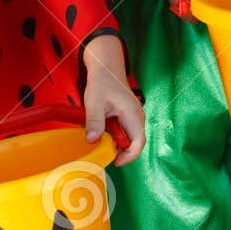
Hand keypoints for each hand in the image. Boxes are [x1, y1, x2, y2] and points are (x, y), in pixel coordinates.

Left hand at [82, 34, 144, 163]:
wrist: (106, 67)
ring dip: (116, 142)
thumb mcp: (95, 102)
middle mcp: (138, 118)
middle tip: (103, 151)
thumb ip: (94, 122)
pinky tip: (103, 130)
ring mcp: (134, 117)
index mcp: (133, 115)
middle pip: (134, 143)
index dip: (128, 157)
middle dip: (120, 151)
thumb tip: (92, 140)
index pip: (138, 143)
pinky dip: (114, 135)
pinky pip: (125, 131)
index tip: (115, 161)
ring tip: (101, 138)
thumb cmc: (103, 81)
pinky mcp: (129, 116)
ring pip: (129, 138)